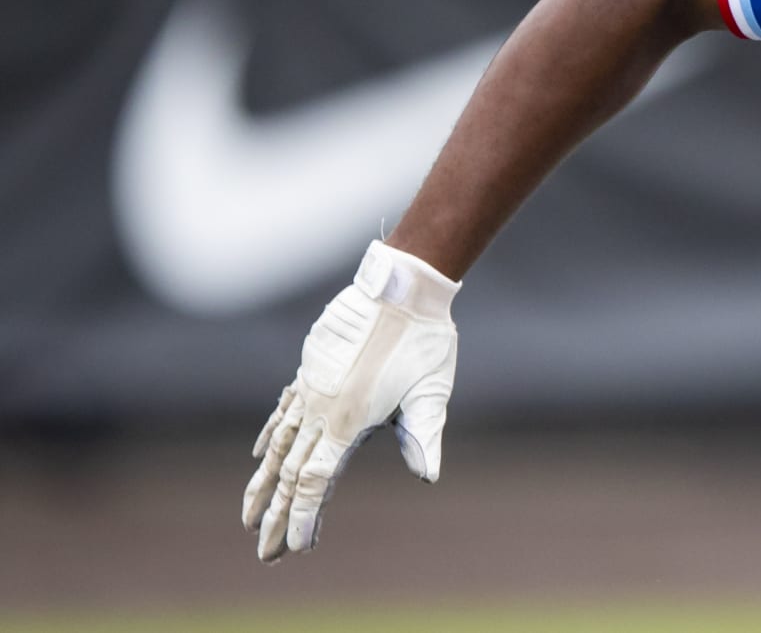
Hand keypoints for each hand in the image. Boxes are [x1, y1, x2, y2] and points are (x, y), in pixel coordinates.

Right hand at [242, 241, 459, 561]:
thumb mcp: (432, 390)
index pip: (316, 480)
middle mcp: (321, 408)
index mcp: (348, 420)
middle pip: (290, 472)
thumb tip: (428, 476)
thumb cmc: (424, 340)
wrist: (403, 287)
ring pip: (278, 444)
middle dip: (275, 515)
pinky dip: (269, 436)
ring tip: (247, 515)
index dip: (301, 516)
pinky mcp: (310, 369)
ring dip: (263, 482)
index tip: (291, 548)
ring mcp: (311, 387)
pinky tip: (259, 453)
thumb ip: (424, 434)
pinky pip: (283, 411)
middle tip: (263, 554)